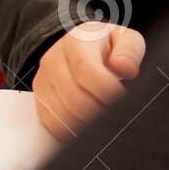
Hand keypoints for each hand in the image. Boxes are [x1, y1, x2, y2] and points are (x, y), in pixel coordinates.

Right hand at [32, 22, 145, 141]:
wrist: (83, 48)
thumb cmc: (107, 47)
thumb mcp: (125, 40)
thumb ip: (129, 51)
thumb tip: (124, 67)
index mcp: (77, 41)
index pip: (86, 70)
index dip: (105, 90)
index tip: (121, 96)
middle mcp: (54, 58)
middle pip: (73, 97)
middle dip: (99, 109)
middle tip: (115, 108)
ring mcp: (44, 79)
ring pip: (61, 114)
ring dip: (87, 122)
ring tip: (103, 113)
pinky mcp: (39, 97)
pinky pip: (51, 123)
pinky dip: (71, 129)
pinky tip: (87, 122)